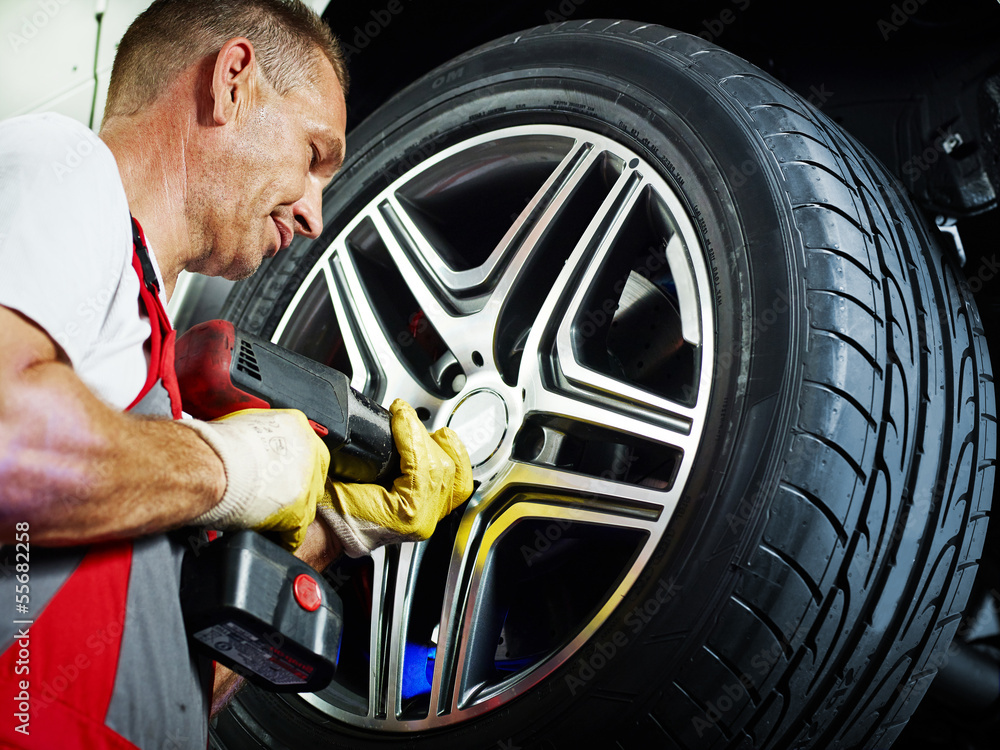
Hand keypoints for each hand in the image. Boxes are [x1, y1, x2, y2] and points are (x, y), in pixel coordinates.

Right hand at [180, 409, 329, 549]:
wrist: (210, 465)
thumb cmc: (217, 445)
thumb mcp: (247, 423)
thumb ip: (262, 434)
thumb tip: (255, 442)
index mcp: (296, 426)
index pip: (307, 448)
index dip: (293, 464)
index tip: (283, 472)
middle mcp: (308, 452)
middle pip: (312, 475)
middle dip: (296, 486)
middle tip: (276, 494)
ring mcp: (306, 483)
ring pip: (307, 503)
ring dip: (290, 512)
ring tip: (272, 517)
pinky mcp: (297, 512)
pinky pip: (296, 531)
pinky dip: (285, 536)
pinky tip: (275, 536)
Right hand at [317, 399, 473, 556]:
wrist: (331, 534)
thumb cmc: (332, 516)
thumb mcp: (335, 483)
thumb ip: (353, 457)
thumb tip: (370, 423)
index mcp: (405, 514)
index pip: (422, 465)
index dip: (411, 432)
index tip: (399, 411)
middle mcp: (425, 517)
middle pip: (440, 464)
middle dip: (421, 435)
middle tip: (402, 416)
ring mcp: (432, 514)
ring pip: (452, 470)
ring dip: (436, 443)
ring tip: (415, 428)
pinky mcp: (433, 507)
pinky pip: (457, 482)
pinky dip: (454, 458)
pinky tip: (444, 442)